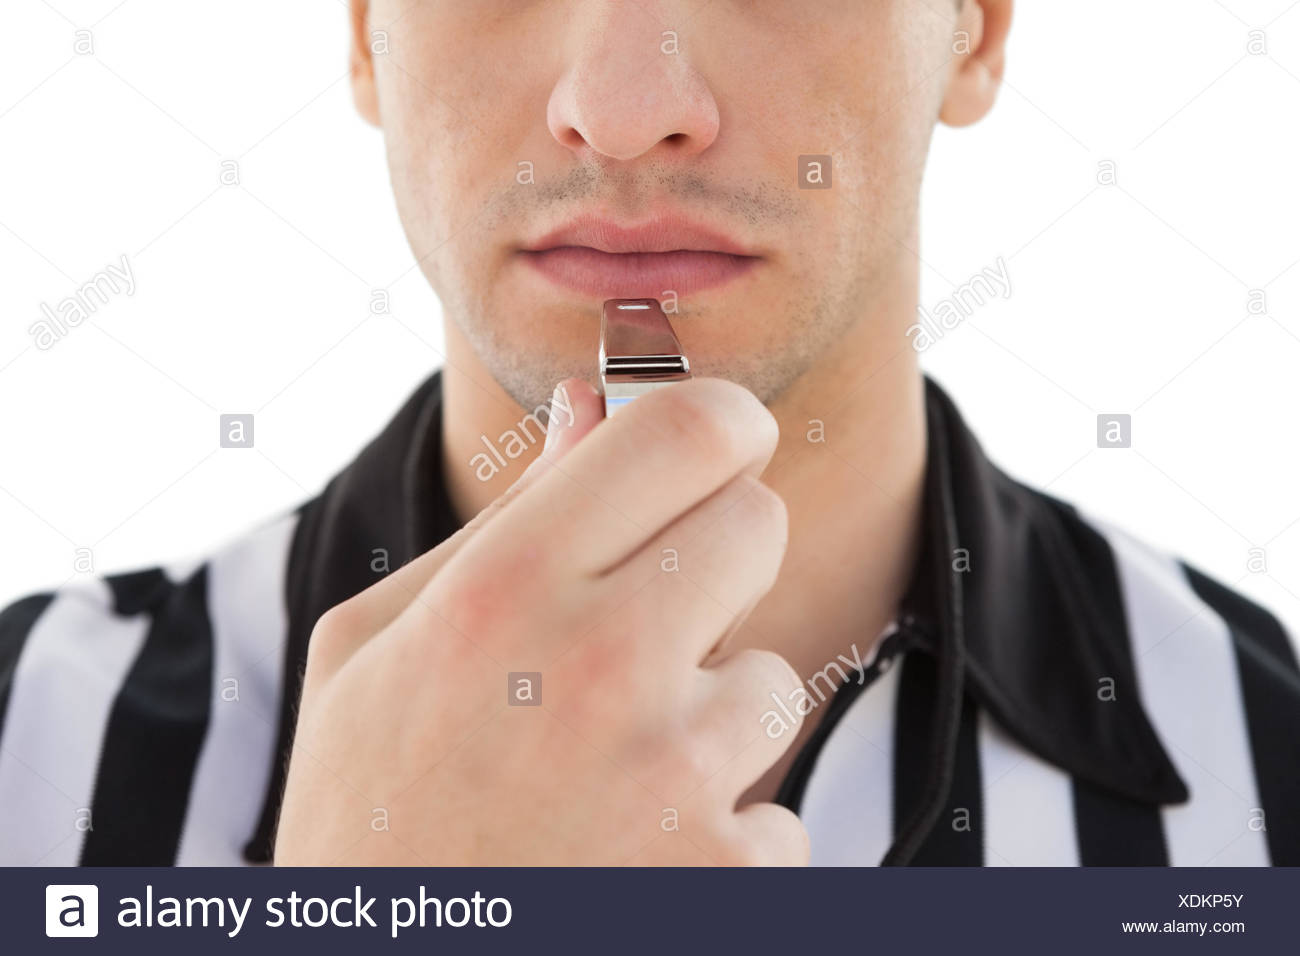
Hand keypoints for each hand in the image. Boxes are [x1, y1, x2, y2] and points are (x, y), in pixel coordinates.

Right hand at [273, 377, 808, 865]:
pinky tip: (632, 854)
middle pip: (759, 524)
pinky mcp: (732, 872)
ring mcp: (677, 775)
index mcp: (505, 589)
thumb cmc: (366, 813)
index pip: (690, 431)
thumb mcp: (379, 647)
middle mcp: (602, 666)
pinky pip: (776, 809)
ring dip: (711, 719)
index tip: (718, 449)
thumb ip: (501, 516)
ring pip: (773, 679)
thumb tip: (592, 408)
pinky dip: (718, 832)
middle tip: (649, 622)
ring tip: (612, 774)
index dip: (723, 425)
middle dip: (716, 560)